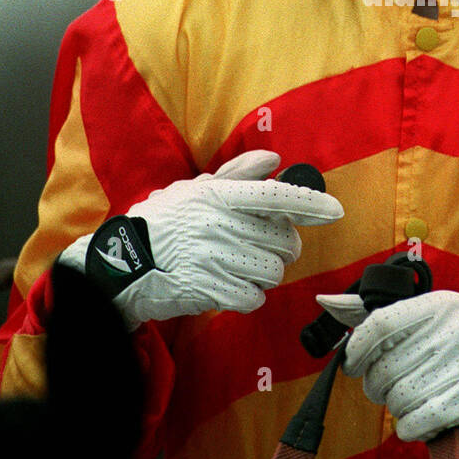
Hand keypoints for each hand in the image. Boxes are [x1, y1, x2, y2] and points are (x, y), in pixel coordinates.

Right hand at [63, 150, 343, 328]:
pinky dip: (248, 295)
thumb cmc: (166, 223)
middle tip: (260, 245)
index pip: (274, 196)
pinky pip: (254, 297)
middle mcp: (219, 224)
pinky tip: (230, 285)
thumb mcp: (196, 189)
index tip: (334, 210)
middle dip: (281, 246)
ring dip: (263, 271)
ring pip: (272, 270)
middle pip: (282, 240)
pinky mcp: (209, 290)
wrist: (123, 263)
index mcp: (218, 195)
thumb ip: (238, 173)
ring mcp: (214, 259)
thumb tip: (274, 161)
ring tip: (239, 265)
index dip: (309, 202)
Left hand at [315, 288, 458, 441]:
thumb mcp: (434, 311)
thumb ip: (381, 312)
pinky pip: (420, 421)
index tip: (353, 364)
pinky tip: (416, 424)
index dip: (356, 350)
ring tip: (410, 404)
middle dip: (378, 387)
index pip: (378, 325)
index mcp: (436, 305)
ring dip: (397, 409)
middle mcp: (448, 331)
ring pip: (399, 399)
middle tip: (391, 388)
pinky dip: (410, 428)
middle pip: (384, 370)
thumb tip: (325, 302)